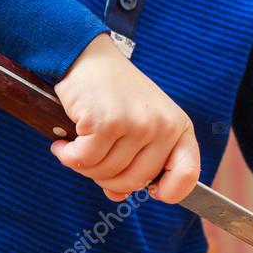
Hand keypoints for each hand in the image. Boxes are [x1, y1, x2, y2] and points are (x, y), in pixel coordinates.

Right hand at [49, 33, 200, 203]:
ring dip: (83, 165)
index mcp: (179, 127)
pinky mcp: (106, 122)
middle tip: (92, 160)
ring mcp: (136, 124)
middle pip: (135, 182)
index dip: (169, 192)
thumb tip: (119, 196)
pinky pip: (83, 160)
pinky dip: (67, 155)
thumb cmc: (114, 93)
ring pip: (106, 173)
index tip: (149, 191)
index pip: (188, 175)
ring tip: (77, 144)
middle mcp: (162, 126)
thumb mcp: (138, 124)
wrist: (88, 56)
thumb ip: (136, 161)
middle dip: (108, 178)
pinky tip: (63, 142)